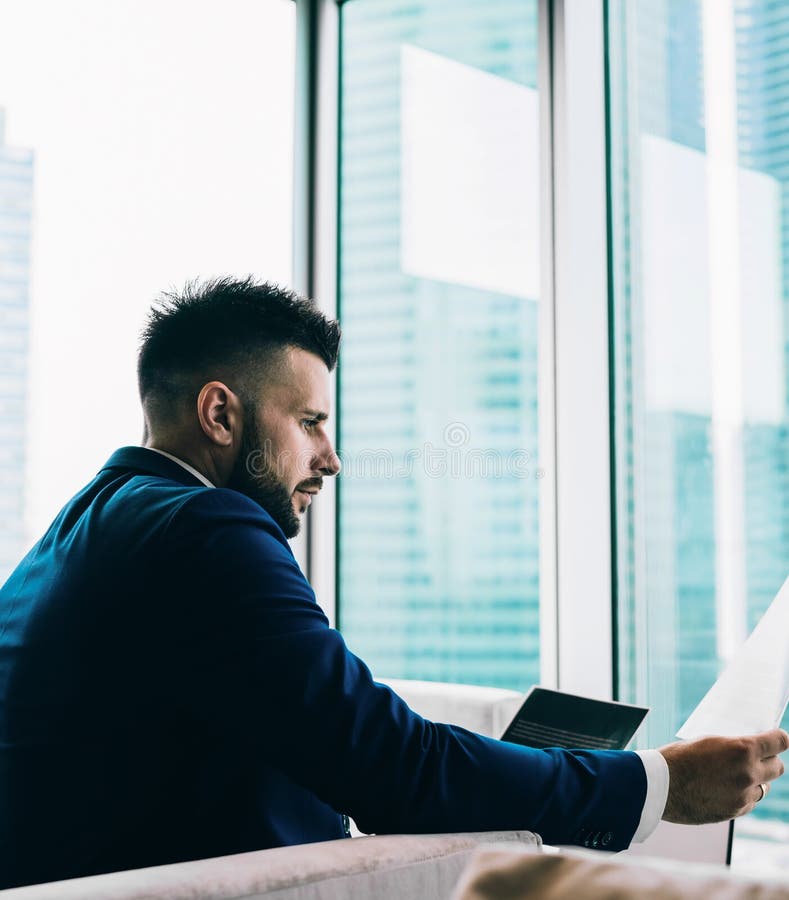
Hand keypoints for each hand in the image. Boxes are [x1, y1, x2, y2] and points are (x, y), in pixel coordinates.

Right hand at [659, 729, 787, 823]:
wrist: (659, 786)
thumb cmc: (678, 757)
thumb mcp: (708, 742)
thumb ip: (734, 746)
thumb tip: (749, 748)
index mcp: (742, 749)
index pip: (779, 742)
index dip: (779, 738)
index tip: (777, 738)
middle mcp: (748, 773)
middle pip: (778, 767)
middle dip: (770, 760)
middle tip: (758, 756)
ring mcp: (743, 796)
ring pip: (764, 788)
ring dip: (756, 780)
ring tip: (736, 774)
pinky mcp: (734, 812)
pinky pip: (749, 802)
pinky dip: (742, 795)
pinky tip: (724, 788)